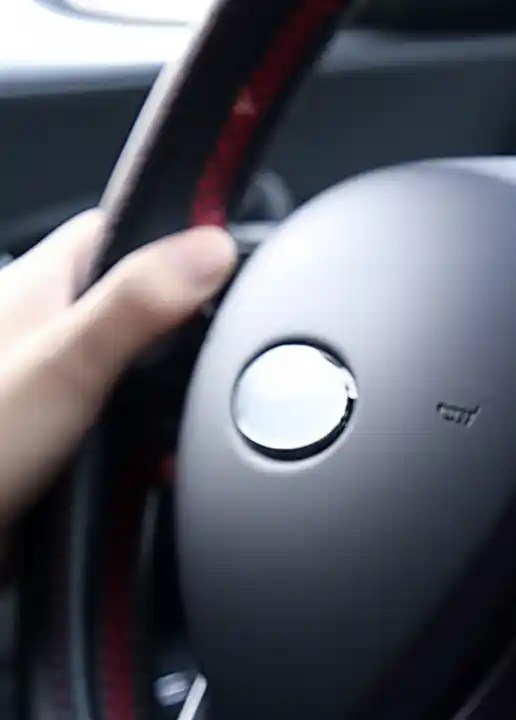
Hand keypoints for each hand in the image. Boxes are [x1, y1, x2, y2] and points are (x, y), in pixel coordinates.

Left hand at [0, 212, 236, 534]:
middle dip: (185, 334)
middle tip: (219, 354)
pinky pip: (125, 423)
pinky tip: (159, 459)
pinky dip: (151, 439)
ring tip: (192, 415)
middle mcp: (43, 329)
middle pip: (140, 302)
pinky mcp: (58, 438)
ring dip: (170, 395)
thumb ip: (137, 304)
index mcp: (37, 286)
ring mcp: (50, 385)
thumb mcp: (64, 367)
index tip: (227, 266)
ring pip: (137, 368)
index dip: (177, 240)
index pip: (121, 231)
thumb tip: (210, 247)